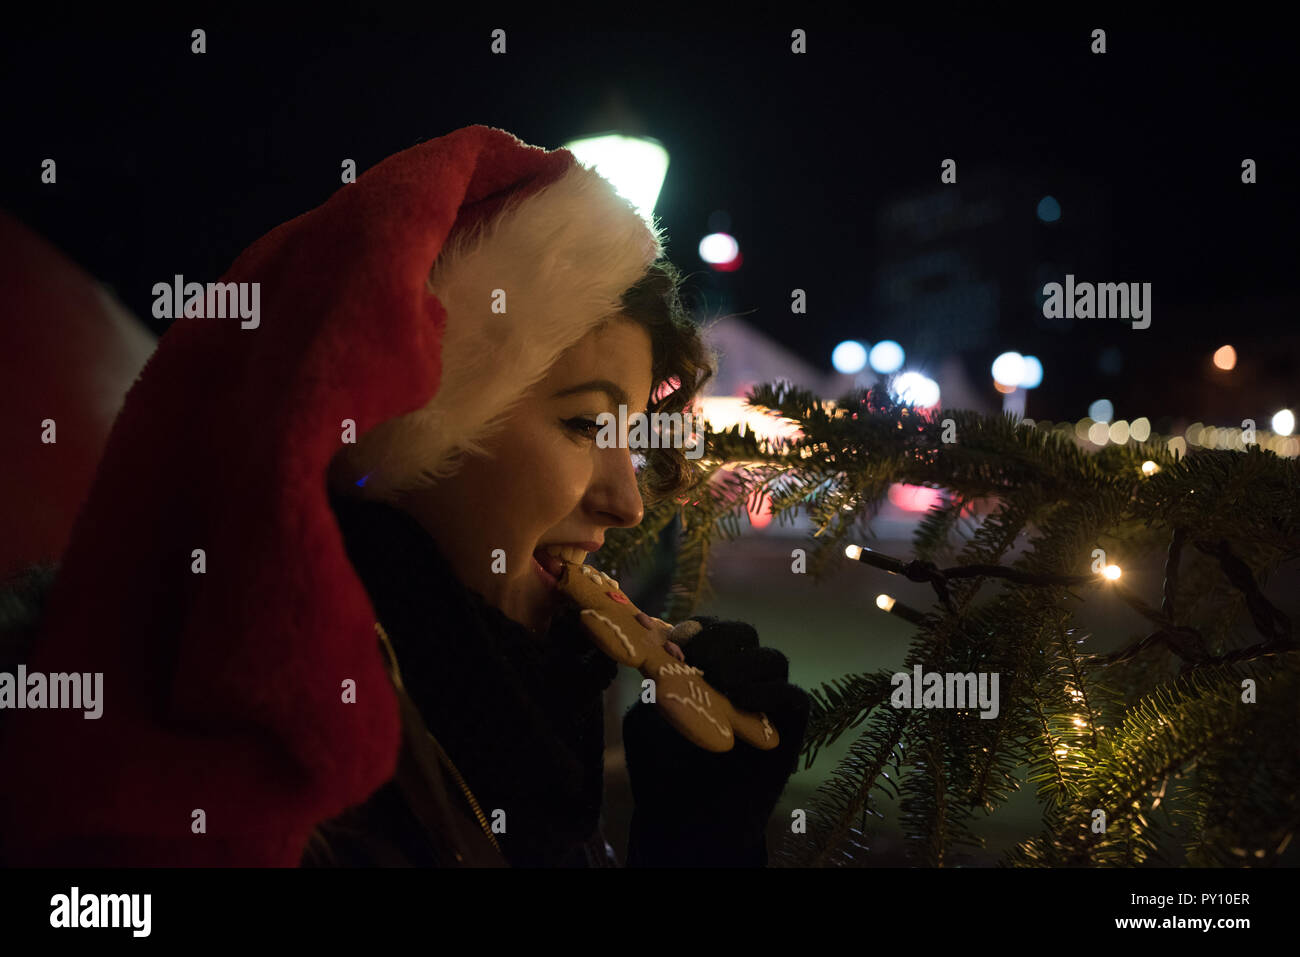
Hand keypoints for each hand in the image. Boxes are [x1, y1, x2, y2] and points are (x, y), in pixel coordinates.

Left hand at [622, 616, 808, 866]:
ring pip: (772, 659)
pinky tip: (743, 701)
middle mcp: (740, 678)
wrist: (687, 822)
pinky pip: (795, 696)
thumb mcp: (645, 722)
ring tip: (720, 682)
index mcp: (707, 670)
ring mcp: (767, 701)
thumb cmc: (663, 771)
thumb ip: (652, 683)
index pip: (711, 630)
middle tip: (699, 658)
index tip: (676, 641)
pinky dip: (772, 692)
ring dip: (745, 664)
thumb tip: (651, 647)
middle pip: (746, 635)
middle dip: (723, 639)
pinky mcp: (790, 726)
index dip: (698, 629)